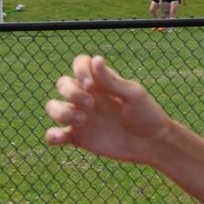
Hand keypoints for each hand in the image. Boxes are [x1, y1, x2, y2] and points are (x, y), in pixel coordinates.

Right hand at [44, 54, 171, 163]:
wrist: (152, 144)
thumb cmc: (147, 115)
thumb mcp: (133, 95)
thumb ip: (111, 80)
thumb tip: (96, 59)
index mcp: (101, 83)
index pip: (80, 65)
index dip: (79, 70)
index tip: (91, 84)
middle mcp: (88, 97)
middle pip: (62, 84)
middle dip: (71, 92)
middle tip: (91, 104)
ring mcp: (81, 117)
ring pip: (53, 107)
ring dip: (60, 111)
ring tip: (81, 120)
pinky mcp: (79, 137)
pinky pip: (56, 135)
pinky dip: (52, 135)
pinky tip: (61, 136)